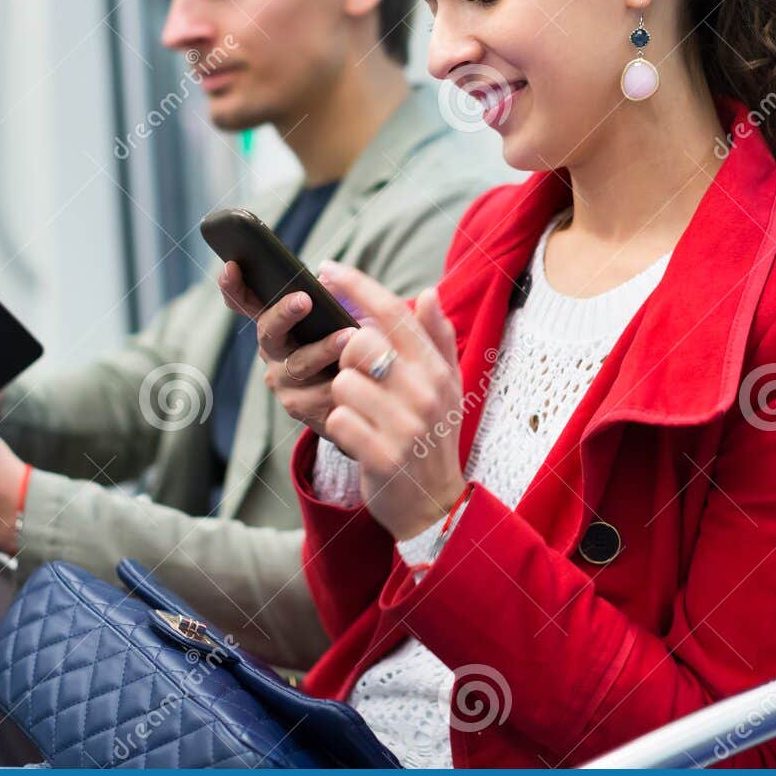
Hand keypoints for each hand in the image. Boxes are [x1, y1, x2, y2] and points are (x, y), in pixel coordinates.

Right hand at [217, 260, 352, 436]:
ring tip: (349, 336)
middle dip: (284, 313)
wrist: (363, 398)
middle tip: (304, 299)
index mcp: (277, 323)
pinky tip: (358, 373)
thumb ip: (333, 295)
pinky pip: (319, 394)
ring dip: (324, 349)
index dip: (233, 286)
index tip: (231, 266)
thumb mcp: (342, 316)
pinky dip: (341, 381)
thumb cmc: (348, 347)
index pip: (245, 302)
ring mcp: (282, 382)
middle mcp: (272, 351)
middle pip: (269, 331)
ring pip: (300, 364)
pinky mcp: (300, 409)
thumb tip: (326, 277)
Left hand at [314, 261, 466, 540]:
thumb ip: (438, 338)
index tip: (327, 268)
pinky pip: (338, 420)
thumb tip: (429, 291)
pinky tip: (360, 439)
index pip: (394, 312)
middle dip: (347, 358)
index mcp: (438, 370)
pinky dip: (341, 429)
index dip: (356, 285)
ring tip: (366, 416)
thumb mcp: (447, 387)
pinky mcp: (382, 456)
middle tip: (359, 378)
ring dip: (344, 399)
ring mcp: (405, 426)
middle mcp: (425, 393)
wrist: (434, 507)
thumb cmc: (434, 437)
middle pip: (358, 343)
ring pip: (343, 383)